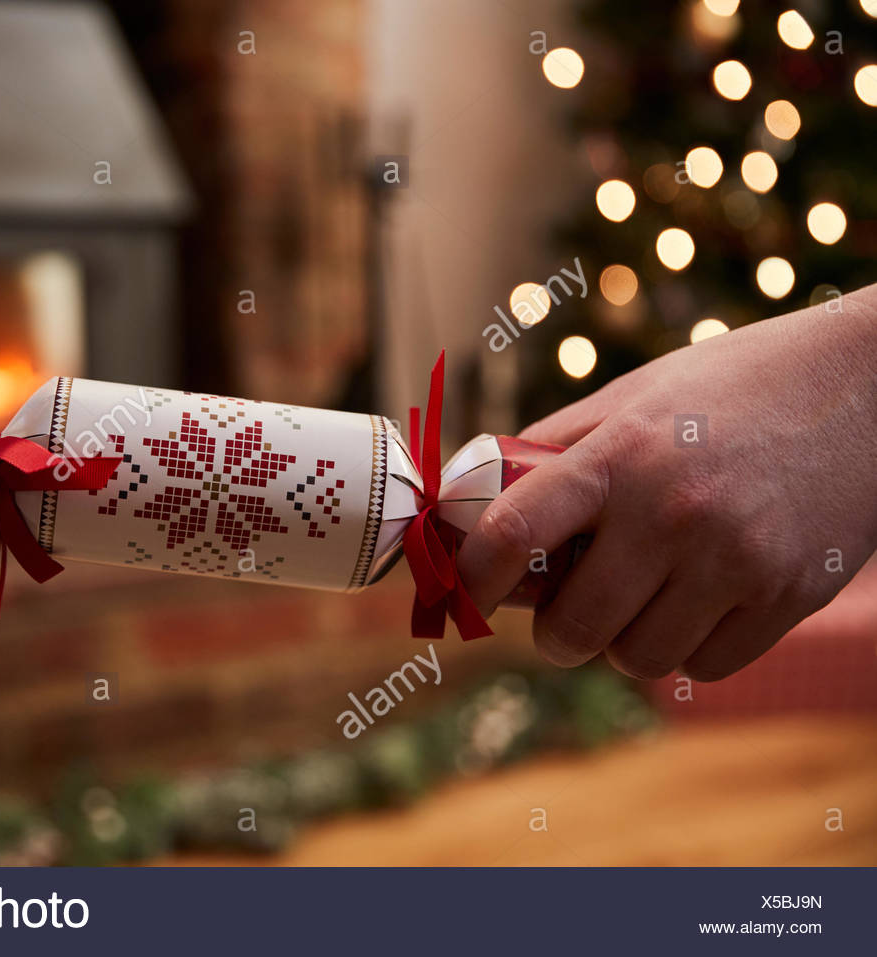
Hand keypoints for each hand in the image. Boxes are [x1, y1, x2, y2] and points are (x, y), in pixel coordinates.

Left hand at [457, 288, 876, 680]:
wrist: (864, 386)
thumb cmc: (731, 387)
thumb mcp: (634, 397)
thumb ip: (556, 448)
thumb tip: (478, 494)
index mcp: (620, 454)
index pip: (513, 531)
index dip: (474, 578)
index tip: (468, 593)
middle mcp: (672, 512)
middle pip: (575, 627)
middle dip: (555, 636)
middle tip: (562, 618)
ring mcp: (735, 560)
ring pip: (638, 658)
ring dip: (621, 645)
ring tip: (635, 605)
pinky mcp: (789, 596)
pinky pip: (706, 666)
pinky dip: (687, 649)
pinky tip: (694, 606)